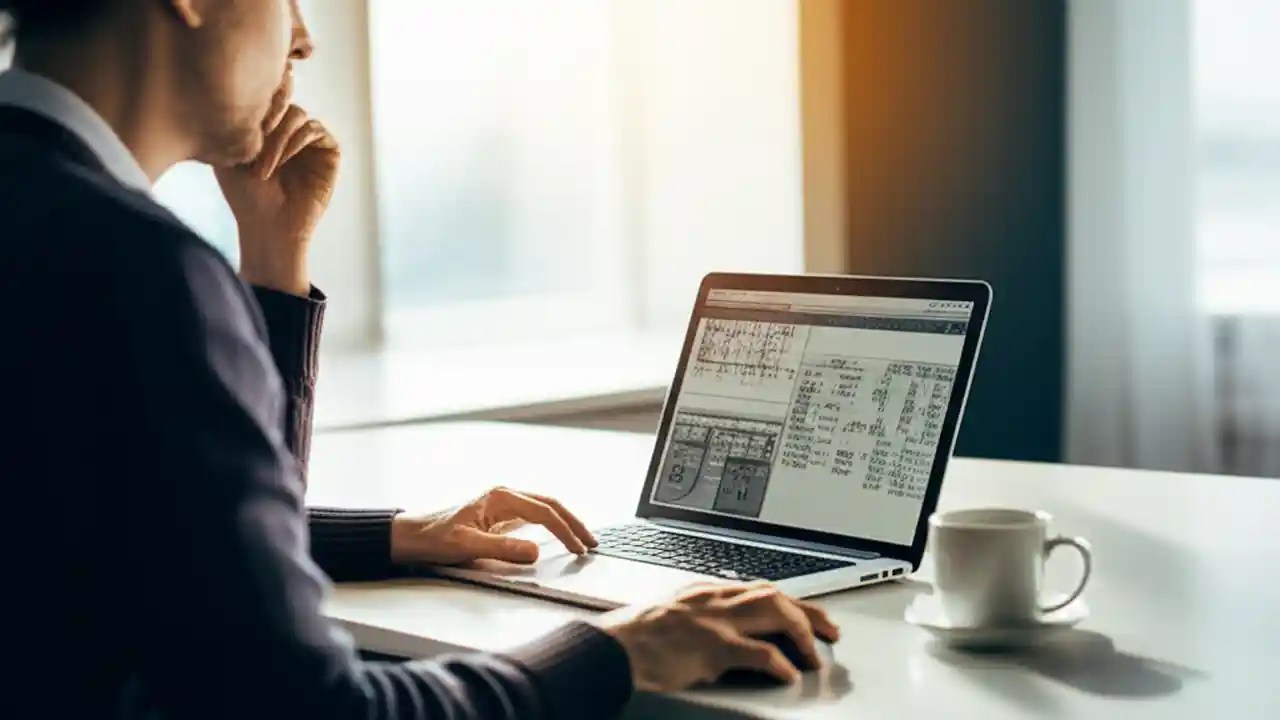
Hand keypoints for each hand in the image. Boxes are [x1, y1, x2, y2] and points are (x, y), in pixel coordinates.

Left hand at [215, 76, 339, 295]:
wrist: (267, 227)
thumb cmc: (244, 196)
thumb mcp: (231, 153)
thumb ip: (238, 121)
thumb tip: (250, 88)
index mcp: (268, 127)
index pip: (267, 96)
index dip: (256, 101)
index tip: (240, 123)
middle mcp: (290, 130)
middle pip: (282, 101)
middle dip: (265, 119)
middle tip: (252, 142)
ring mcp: (311, 141)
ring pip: (298, 115)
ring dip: (278, 138)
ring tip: (263, 166)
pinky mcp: (329, 153)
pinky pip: (316, 131)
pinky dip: (296, 142)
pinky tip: (281, 162)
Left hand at [390, 487, 597, 565]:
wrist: (411, 537)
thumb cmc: (434, 538)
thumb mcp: (467, 546)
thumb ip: (502, 549)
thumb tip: (535, 552)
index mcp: (500, 497)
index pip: (544, 512)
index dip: (565, 531)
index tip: (579, 550)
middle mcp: (504, 496)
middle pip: (550, 505)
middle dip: (574, 523)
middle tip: (591, 543)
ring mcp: (502, 505)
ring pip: (543, 508)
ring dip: (564, 522)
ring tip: (581, 539)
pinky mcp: (498, 516)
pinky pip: (533, 516)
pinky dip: (550, 525)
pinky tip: (558, 535)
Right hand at [601, 582, 840, 690]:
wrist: (607, 649)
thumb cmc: (631, 638)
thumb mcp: (670, 617)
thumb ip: (698, 618)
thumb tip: (723, 634)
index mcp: (704, 592)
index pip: (758, 588)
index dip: (790, 602)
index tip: (807, 614)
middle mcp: (714, 599)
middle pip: (776, 595)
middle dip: (809, 612)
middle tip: (829, 632)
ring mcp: (714, 621)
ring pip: (774, 612)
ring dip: (801, 633)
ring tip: (815, 655)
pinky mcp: (711, 647)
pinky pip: (757, 652)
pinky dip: (779, 662)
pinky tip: (789, 674)